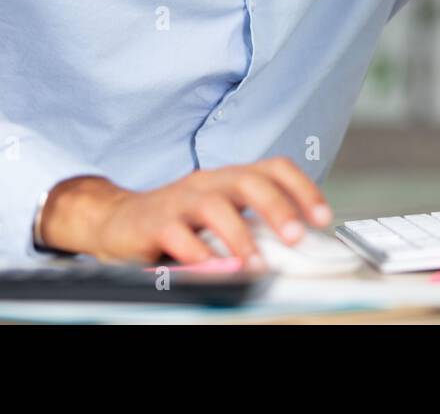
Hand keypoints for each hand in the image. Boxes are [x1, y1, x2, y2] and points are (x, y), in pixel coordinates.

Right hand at [37, 157, 332, 267]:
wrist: (116, 220)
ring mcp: (181, 200)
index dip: (303, 190)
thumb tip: (298, 247)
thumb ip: (252, 226)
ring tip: (255, 265)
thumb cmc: (178, 221)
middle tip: (296, 237)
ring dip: (240, 237)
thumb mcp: (220, 217)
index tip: (323, 218)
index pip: (274, 168)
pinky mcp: (155, 223)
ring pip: (214, 206)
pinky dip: (199, 256)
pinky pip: (179, 237)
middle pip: (249, 181)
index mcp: (230, 177)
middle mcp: (208, 182)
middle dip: (278, 208)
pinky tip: (214, 270)